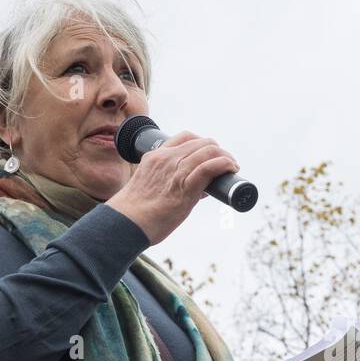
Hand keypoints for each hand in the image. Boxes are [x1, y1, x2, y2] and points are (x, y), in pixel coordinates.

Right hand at [105, 130, 238, 245]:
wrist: (127, 223)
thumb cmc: (137, 212)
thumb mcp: (150, 185)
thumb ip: (171, 182)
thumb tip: (201, 190)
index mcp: (157, 156)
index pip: (186, 137)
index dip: (203, 143)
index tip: (211, 155)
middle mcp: (167, 159)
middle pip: (202, 142)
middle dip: (218, 151)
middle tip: (227, 163)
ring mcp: (176, 170)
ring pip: (208, 151)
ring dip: (226, 157)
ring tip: (232, 166)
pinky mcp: (185, 186)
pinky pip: (209, 167)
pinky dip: (224, 164)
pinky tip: (231, 168)